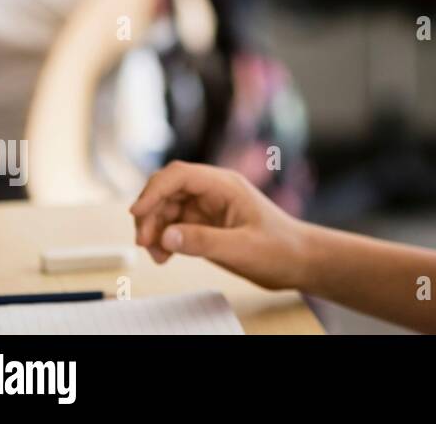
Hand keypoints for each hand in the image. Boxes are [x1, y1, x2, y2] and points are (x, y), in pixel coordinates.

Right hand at [129, 161, 310, 290]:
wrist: (299, 261)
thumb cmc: (280, 249)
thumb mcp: (242, 248)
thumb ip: (204, 242)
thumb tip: (165, 237)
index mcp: (225, 185)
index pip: (180, 175)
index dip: (154, 190)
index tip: (136, 212)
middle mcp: (213, 191)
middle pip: (167, 190)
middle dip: (150, 213)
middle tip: (145, 244)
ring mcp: (208, 207)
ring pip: (166, 208)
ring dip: (154, 229)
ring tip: (158, 257)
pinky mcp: (205, 224)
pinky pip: (173, 225)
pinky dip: (163, 239)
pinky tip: (164, 257)